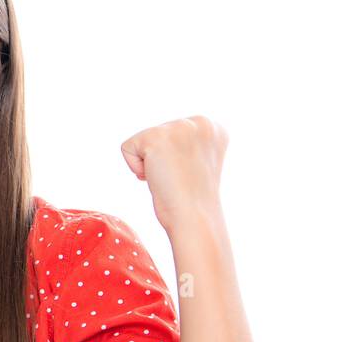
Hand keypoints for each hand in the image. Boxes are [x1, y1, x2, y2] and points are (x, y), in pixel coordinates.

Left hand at [119, 115, 228, 231]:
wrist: (195, 219)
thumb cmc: (193, 201)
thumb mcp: (197, 163)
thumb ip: (185, 145)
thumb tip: (164, 143)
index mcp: (213, 128)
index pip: (174, 135)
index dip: (174, 160)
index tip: (189, 175)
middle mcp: (200, 122)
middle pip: (157, 136)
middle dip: (161, 160)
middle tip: (178, 179)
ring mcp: (178, 127)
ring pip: (142, 142)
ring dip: (149, 165)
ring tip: (169, 178)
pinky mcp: (155, 137)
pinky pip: (127, 148)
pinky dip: (135, 168)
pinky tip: (156, 178)